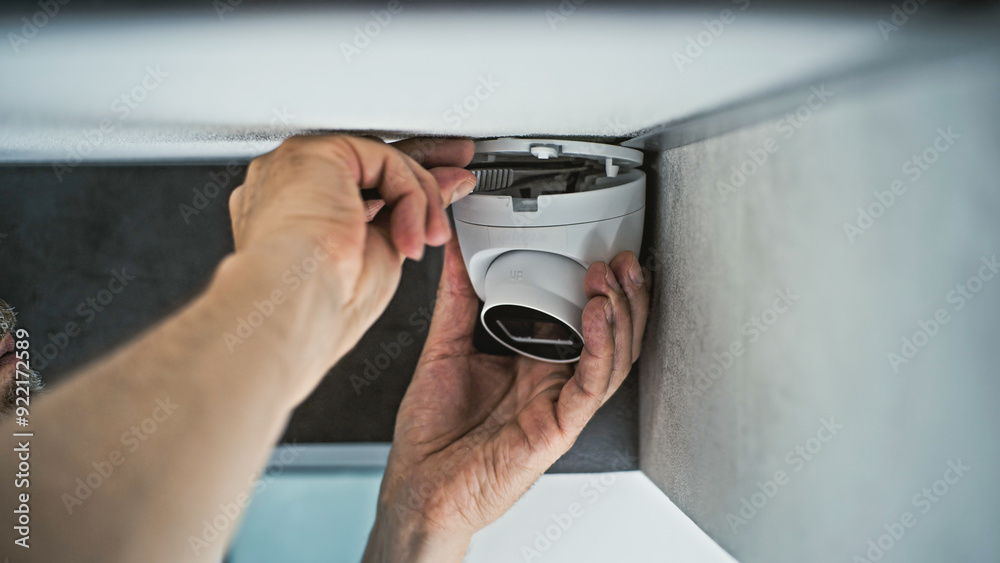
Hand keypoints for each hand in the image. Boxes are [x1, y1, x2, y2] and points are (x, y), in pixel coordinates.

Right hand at [224, 135, 475, 395]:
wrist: (294, 308)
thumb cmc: (321, 303)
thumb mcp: (380, 251)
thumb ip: (406, 215)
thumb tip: (442, 190)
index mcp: (296, 213)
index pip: (357, 185)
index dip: (403, 188)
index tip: (440, 192)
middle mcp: (288, 185)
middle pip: (367, 164)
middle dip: (423, 169)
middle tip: (459, 172)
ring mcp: (295, 166)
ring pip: (378, 161)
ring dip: (421, 197)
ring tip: (433, 235)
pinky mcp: (313, 153)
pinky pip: (383, 160)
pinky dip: (410, 195)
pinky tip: (413, 232)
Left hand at [364, 237, 649, 561]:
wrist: (417, 487)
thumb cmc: (432, 435)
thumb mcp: (443, 348)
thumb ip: (456, 299)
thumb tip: (454, 253)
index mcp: (532, 364)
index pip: (582, 320)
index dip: (600, 287)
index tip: (598, 251)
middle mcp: (552, 384)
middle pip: (612, 337)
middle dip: (625, 296)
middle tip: (622, 259)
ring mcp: (558, 407)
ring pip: (612, 360)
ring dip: (619, 316)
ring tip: (610, 280)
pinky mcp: (556, 430)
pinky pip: (589, 387)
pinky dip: (599, 349)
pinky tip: (596, 317)